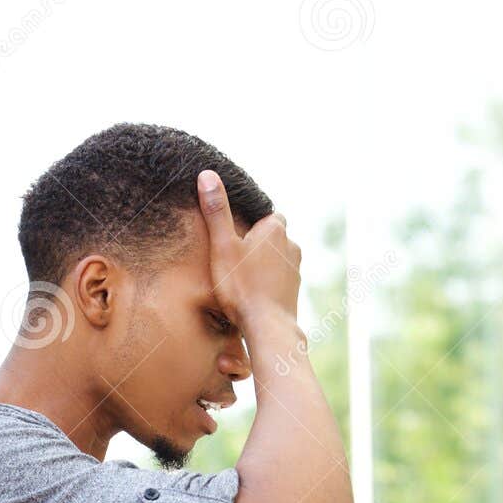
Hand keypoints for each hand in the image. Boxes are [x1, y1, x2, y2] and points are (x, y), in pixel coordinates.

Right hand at [196, 170, 299, 332]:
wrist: (267, 328)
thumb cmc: (242, 287)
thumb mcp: (222, 246)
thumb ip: (216, 211)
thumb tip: (207, 174)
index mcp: (275, 229)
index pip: (266, 215)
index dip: (251, 224)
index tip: (236, 236)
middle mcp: (291, 246)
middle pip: (272, 237)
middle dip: (257, 244)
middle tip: (235, 258)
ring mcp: (295, 270)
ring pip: (277, 259)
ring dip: (264, 264)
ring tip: (243, 277)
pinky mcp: (294, 292)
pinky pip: (279, 280)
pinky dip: (269, 283)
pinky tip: (253, 294)